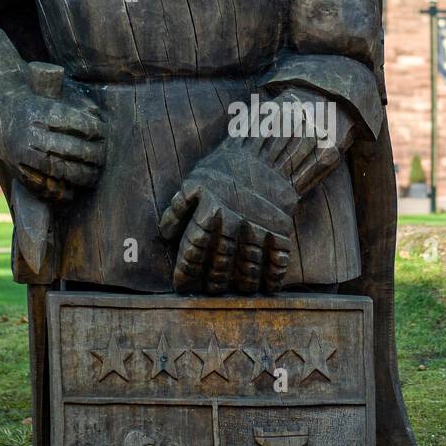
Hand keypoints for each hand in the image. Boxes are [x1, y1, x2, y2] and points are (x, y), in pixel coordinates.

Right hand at [0, 69, 105, 203]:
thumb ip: (77, 106)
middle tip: (102, 157)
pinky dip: (63, 192)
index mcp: (43, 113)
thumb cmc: (32, 106)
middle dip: (95, 156)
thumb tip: (98, 117)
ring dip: (84, 176)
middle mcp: (34, 134)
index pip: (81, 125)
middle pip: (75, 150)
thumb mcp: (51, 97)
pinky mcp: (19, 171)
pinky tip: (73, 189)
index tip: (103, 133)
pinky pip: (45, 187)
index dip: (97, 131)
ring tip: (94, 175)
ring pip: (62, 171)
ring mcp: (25, 154)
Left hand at [159, 148, 296, 294]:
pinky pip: (278, 257)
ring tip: (236, 292)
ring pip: (249, 264)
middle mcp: (235, 221)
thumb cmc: (225, 169)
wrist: (267, 154)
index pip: (195, 249)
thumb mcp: (194, 180)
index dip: (186, 270)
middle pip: (221, 261)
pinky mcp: (281, 227)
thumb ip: (178, 208)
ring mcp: (260, 226)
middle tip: (208, 291)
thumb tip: (164, 234)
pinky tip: (268, 287)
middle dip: (212, 280)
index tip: (181, 285)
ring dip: (243, 282)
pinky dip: (274, 275)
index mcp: (211, 210)